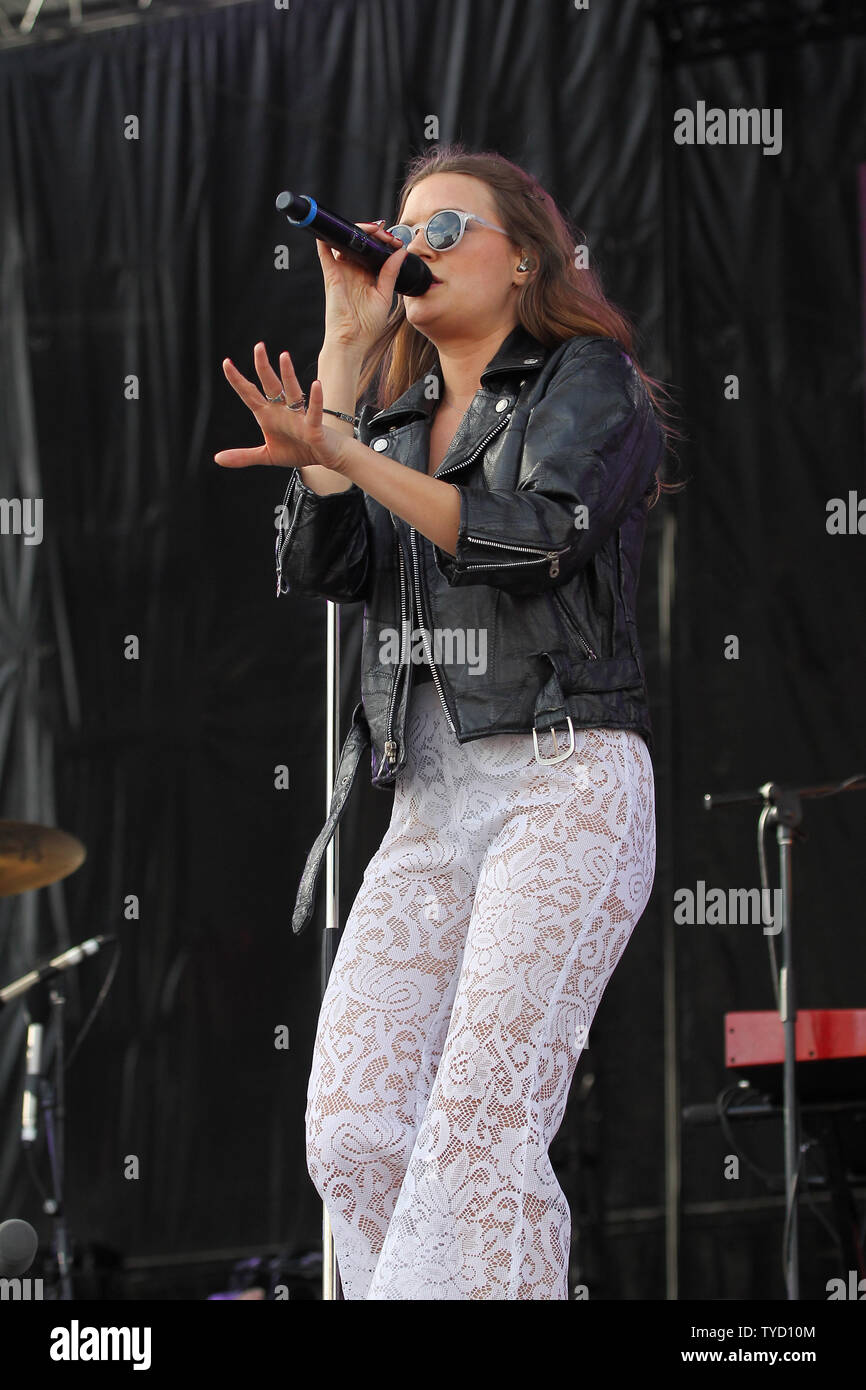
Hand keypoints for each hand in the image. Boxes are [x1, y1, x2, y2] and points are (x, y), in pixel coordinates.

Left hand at [214, 343, 349, 471]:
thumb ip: (243, 456)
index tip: (226, 362)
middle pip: (271, 385)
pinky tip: (316, 384)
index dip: (238, 380)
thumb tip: (217, 459)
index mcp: (268, 415)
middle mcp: (282, 411)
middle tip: (258, 346)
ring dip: (288, 375)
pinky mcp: (314, 427)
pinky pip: (314, 411)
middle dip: (263, 367)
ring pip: (292, 392)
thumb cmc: (298, 450)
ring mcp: (299, 417)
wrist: (325, 458)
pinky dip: (315, 399)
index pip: (250, 394)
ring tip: (284, 356)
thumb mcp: (267, 455)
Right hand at [316, 221, 407, 347]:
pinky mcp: (332, 275)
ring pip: (346, 242)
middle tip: (386, 234)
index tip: (397, 242)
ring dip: (357, 231)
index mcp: (367, 276)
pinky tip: (334, 228)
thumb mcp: (385, 296)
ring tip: (373, 230)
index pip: (373, 250)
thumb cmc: (367, 326)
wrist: (352, 342)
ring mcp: (342, 271)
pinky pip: (325, 252)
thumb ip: (391, 273)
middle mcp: (353, 271)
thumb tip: (400, 252)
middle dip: (374, 233)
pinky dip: (327, 239)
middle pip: (360, 242)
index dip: (384, 241)